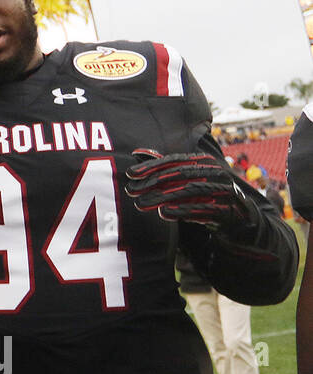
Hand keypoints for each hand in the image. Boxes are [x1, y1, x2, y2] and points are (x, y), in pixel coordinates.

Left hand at [124, 149, 260, 235]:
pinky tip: (164, 213)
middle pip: (179, 174)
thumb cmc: (209, 197)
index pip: (175, 160)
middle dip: (152, 182)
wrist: (243, 220)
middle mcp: (216, 173)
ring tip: (141, 204)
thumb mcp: (190, 181)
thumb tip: (138, 153)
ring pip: (188, 190)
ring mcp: (224, 190)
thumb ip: (168, 169)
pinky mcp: (228, 210)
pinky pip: (203, 209)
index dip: (151, 166)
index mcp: (205, 162)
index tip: (130, 174)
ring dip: (162, 197)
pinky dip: (182, 210)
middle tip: (131, 190)